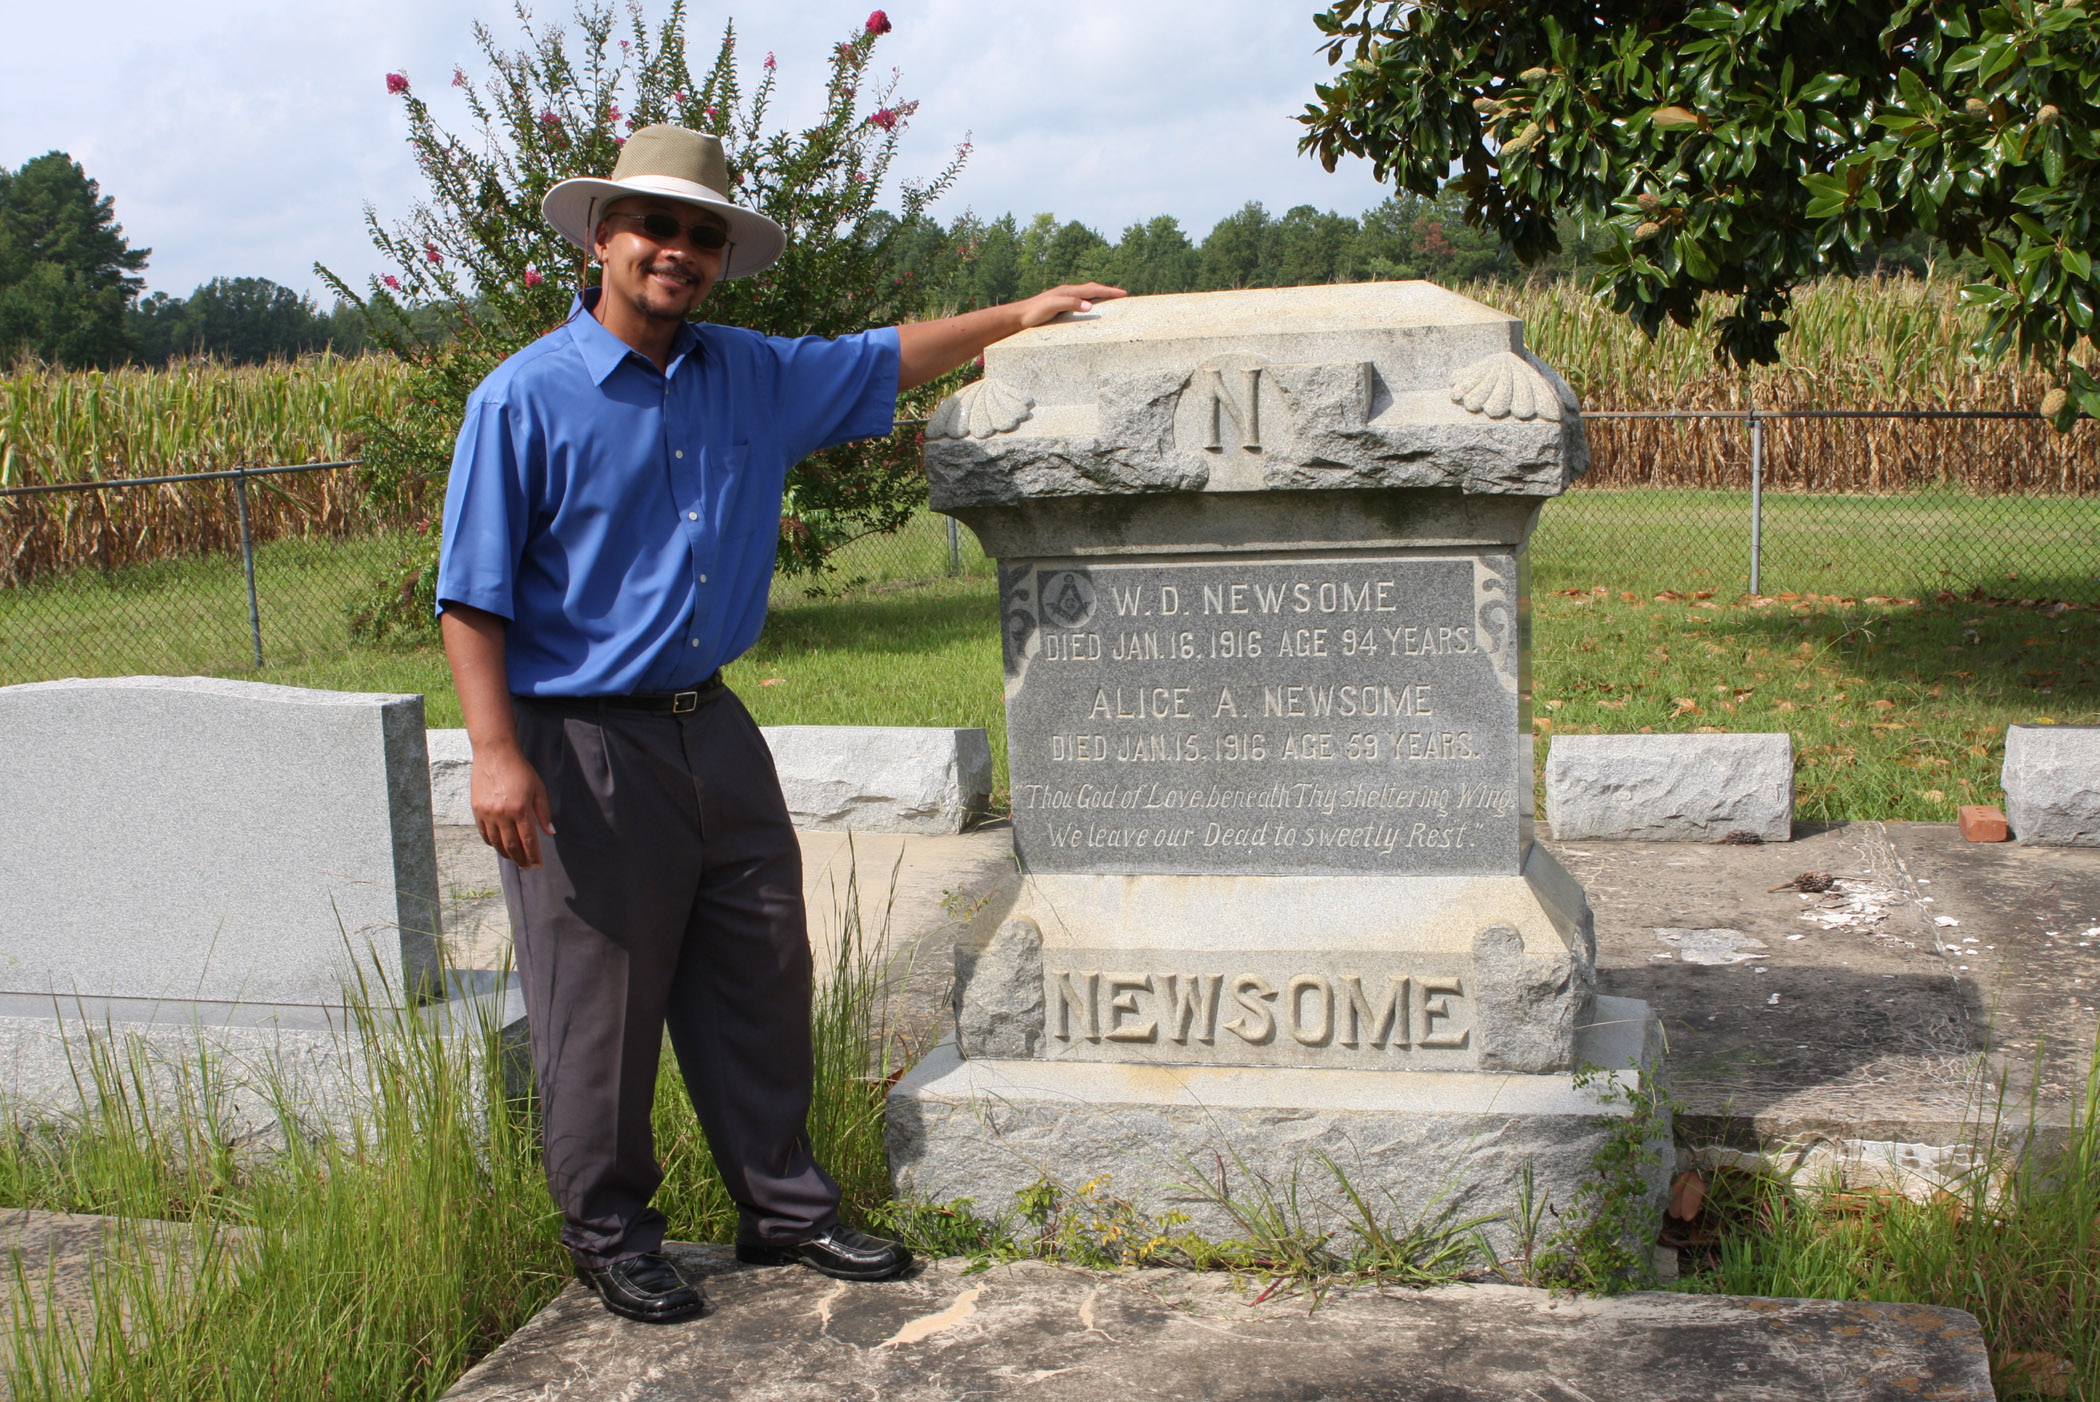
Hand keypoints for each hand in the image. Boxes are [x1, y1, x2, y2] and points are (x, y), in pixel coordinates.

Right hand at [472, 741, 555, 869]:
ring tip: (515, 859)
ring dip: (506, 854)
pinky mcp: (476, 810)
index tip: (538, 865)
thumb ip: (544, 812)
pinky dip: (492, 843)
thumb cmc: (520, 770)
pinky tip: (500, 846)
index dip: (534, 856)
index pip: (528, 841)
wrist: (495, 754)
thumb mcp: (538, 789)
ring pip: (496, 843)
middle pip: (512, 846)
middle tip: (527, 867)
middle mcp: (502, 814)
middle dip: (521, 860)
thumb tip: (550, 833)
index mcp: (520, 809)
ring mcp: (487, 813)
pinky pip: (484, 833)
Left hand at [1013, 283, 1126, 329]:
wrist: (1018, 316)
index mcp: (1068, 291)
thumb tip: (1090, 305)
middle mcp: (1067, 292)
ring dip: (1099, 295)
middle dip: (1107, 291)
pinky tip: (1089, 307)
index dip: (1109, 291)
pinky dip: (1090, 301)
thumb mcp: (1053, 306)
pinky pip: (1080, 300)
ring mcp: (1063, 298)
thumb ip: (1071, 304)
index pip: (1093, 289)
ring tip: (1110, 299)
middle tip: (1121, 294)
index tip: (1123, 294)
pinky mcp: (1059, 305)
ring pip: (1086, 294)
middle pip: (1092, 289)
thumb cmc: (1034, 312)